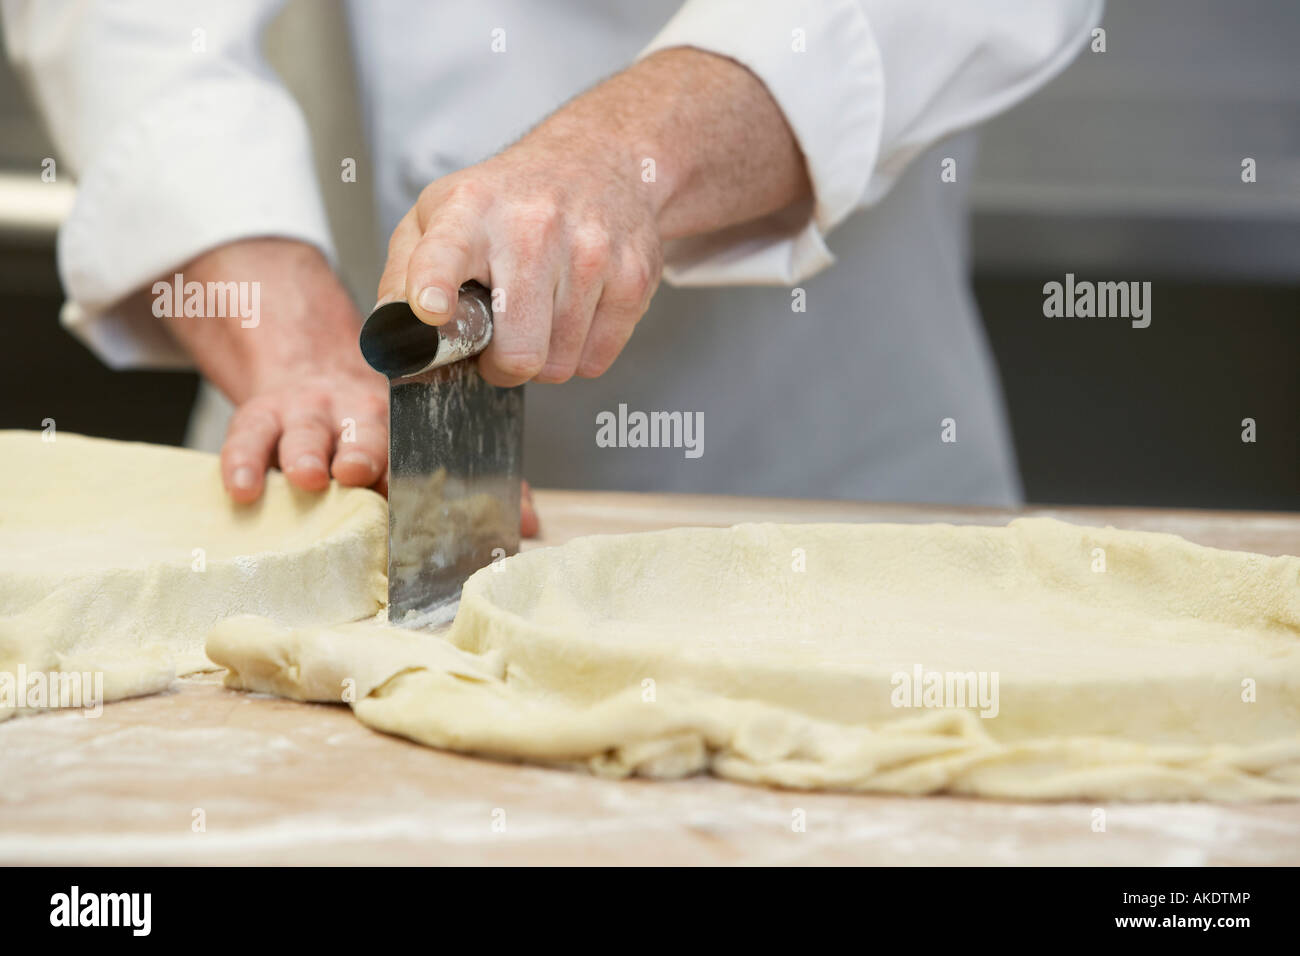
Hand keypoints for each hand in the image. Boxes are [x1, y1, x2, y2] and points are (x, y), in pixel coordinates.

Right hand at [157, 238, 540, 534]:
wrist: (310, 370)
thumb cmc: (377, 425)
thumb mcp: (420, 442)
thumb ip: (476, 483)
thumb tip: (532, 526)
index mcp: (403, 423)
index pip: (413, 444)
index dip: (413, 463)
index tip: (412, 482)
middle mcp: (355, 414)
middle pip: (360, 431)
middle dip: (361, 450)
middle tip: (357, 470)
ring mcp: (306, 415)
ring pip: (303, 433)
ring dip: (304, 454)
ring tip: (305, 476)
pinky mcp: (260, 417)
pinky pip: (245, 438)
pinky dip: (241, 463)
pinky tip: (243, 491)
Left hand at [377, 139, 662, 387]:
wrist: (598, 161)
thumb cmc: (509, 199)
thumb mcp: (440, 213)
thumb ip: (404, 271)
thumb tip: (388, 332)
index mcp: (470, 211)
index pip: (446, 253)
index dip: (434, 286)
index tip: (430, 309)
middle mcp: (533, 227)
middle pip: (518, 351)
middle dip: (502, 366)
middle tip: (497, 344)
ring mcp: (591, 251)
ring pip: (560, 365)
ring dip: (544, 357)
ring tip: (539, 316)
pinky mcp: (634, 275)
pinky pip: (597, 360)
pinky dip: (581, 353)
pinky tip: (574, 313)